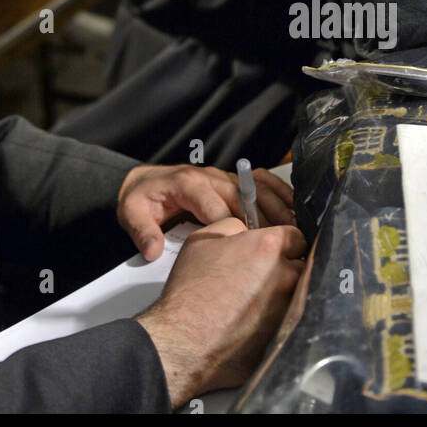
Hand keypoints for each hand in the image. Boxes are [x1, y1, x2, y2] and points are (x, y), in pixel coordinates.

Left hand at [117, 163, 295, 260]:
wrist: (144, 182)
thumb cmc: (141, 199)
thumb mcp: (131, 212)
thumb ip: (142, 230)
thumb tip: (153, 250)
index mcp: (186, 183)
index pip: (213, 204)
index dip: (230, 227)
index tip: (244, 247)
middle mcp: (208, 176)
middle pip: (241, 197)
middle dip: (262, 219)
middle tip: (282, 241)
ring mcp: (222, 177)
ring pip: (256, 188)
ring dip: (276, 205)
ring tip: (295, 226)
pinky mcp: (231, 180)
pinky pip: (260, 180)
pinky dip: (279, 191)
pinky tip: (295, 206)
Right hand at [137, 219, 306, 407]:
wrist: (186, 339)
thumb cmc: (191, 289)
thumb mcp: (202, 240)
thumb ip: (232, 226)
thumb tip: (247, 231)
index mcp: (268, 247)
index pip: (297, 236)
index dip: (284, 241)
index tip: (272, 248)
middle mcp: (285, 276)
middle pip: (301, 265)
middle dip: (287, 267)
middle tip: (262, 274)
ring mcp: (288, 308)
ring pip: (298, 293)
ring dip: (284, 292)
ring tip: (258, 298)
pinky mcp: (285, 334)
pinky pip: (290, 318)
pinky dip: (278, 316)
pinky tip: (256, 318)